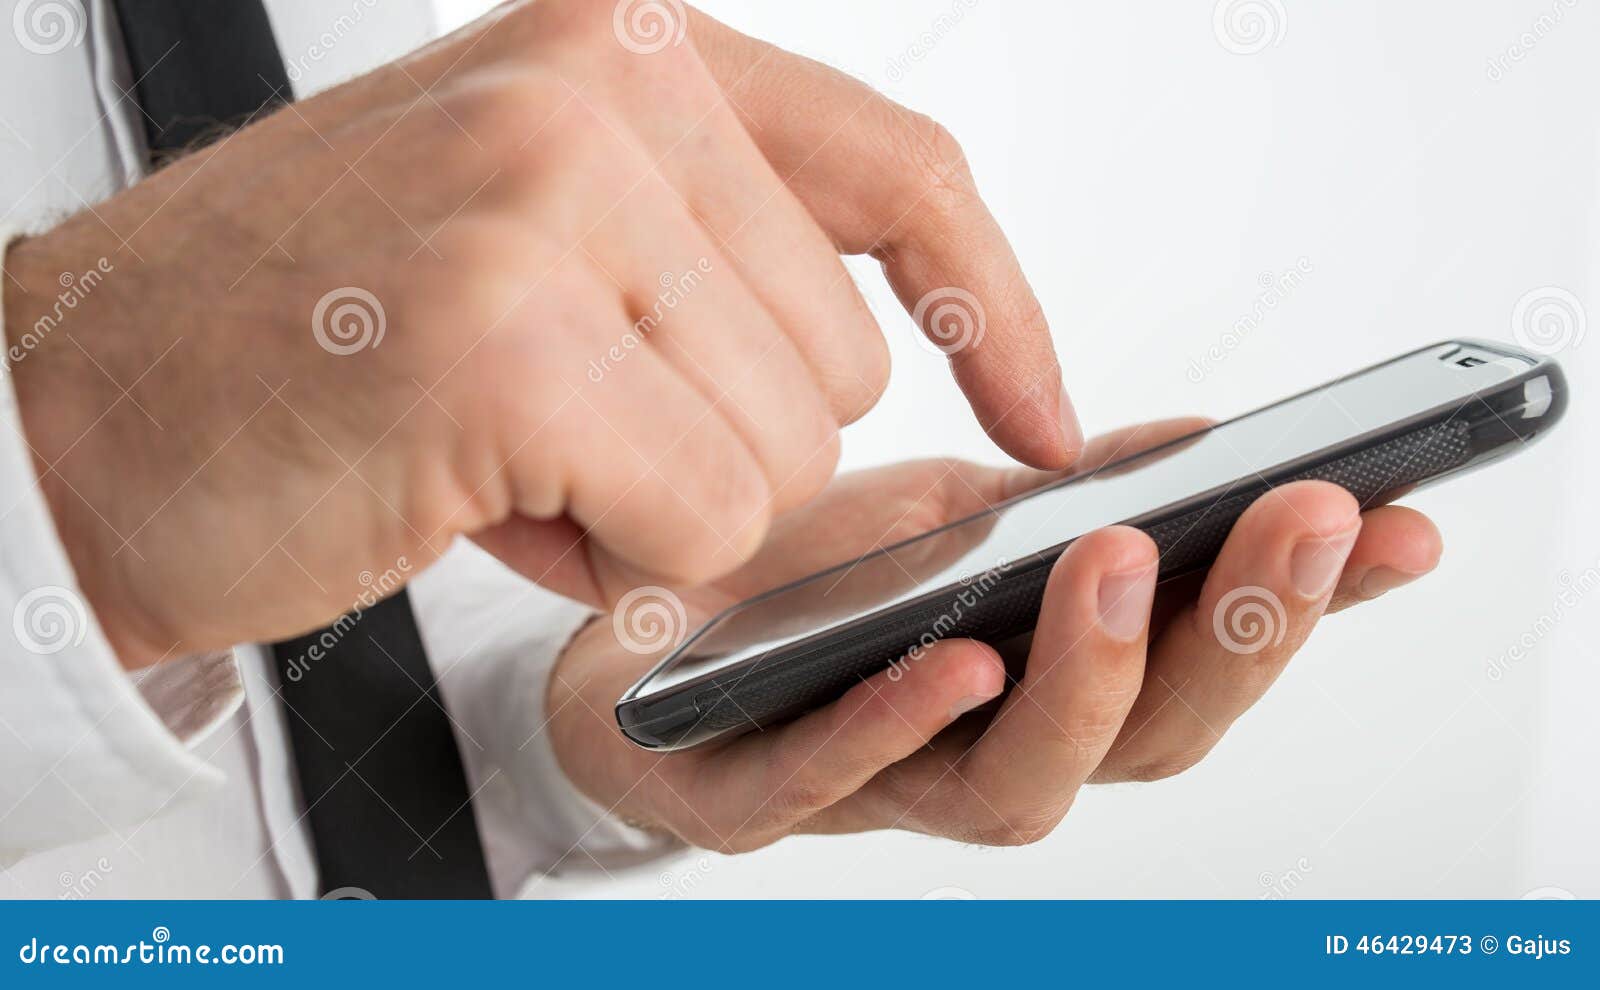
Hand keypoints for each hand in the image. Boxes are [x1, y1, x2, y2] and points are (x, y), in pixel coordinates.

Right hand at [0, 1, 1075, 665]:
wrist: (82, 409)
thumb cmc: (307, 337)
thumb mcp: (531, 231)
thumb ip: (710, 257)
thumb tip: (898, 364)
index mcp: (622, 43)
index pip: (900, 175)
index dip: (996, 307)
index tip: (1045, 408)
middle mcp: (597, 83)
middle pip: (840, 364)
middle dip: (718, 449)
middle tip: (555, 430)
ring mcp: (549, 193)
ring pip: (783, 455)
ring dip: (653, 505)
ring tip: (499, 454)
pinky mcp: (504, 332)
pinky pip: (696, 519)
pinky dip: (603, 556)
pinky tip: (475, 497)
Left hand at [548, 419, 1442, 849]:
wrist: (635, 620)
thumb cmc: (812, 580)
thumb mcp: (957, 510)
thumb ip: (1075, 492)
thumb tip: (1204, 446)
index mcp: (1052, 683)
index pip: (1210, 661)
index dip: (1312, 608)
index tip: (1403, 528)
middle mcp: (989, 749)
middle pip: (1150, 739)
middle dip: (1241, 631)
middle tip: (1305, 518)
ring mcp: (879, 785)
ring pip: (1019, 787)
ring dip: (1090, 679)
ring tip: (1129, 567)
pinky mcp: (751, 794)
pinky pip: (827, 783)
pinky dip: (896, 727)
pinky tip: (957, 661)